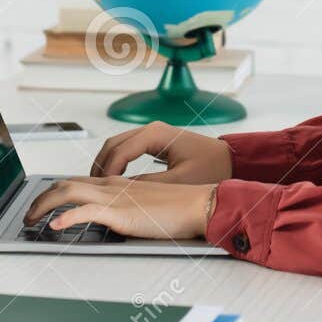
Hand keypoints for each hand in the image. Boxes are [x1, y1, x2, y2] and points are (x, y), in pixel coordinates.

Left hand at [24, 177, 213, 239]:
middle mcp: (111, 186)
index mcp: (117, 184)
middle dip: (40, 198)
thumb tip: (112, 220)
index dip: (53, 192)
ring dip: (43, 205)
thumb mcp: (147, 206)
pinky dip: (66, 218)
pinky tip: (54, 227)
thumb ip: (128, 209)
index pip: (76, 182)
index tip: (41, 205)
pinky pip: (86, 212)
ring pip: (67, 193)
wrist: (200, 203)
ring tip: (30, 219)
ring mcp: (114, 198)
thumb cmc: (181, 206)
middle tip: (28, 215)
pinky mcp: (121, 213)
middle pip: (64, 184)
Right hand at [90, 122, 230, 183]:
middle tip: (89, 187)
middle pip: (113, 144)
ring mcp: (154, 134)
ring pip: (118, 145)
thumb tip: (122, 191)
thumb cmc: (213, 168)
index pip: (119, 151)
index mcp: (156, 134)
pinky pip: (128, 150)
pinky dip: (117, 162)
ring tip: (97, 185)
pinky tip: (114, 179)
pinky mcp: (157, 142)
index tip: (99, 190)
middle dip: (99, 165)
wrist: (233, 161)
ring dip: (106, 163)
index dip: (106, 172)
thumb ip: (149, 185)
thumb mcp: (179, 181)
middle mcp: (152, 129)